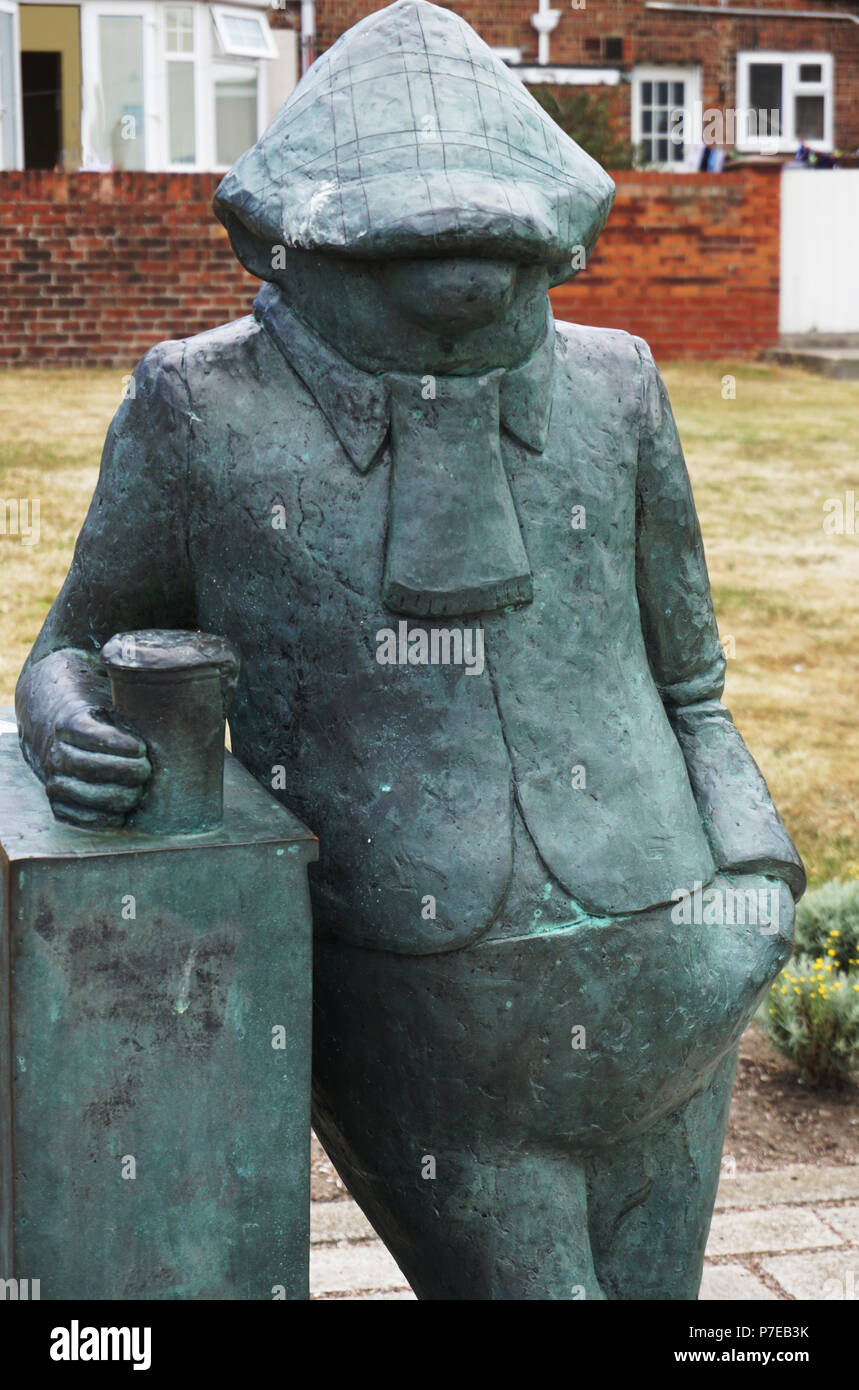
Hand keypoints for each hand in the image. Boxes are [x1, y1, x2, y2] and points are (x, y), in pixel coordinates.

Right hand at [45, 704, 150, 828]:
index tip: (141, 748)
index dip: (120, 744)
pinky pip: (83, 819)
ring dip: (120, 796)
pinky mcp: (59, 808)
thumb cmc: (108, 729)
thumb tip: (162, 715)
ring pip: (89, 795)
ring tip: (139, 791)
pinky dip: (107, 819)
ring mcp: (55, 783)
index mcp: (67, 726)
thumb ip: (131, 714)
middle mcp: (56, 756)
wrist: (75, 748)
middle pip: (92, 767)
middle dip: (126, 771)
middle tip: (146, 771)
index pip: (93, 735)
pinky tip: (125, 812)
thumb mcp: (115, 713)